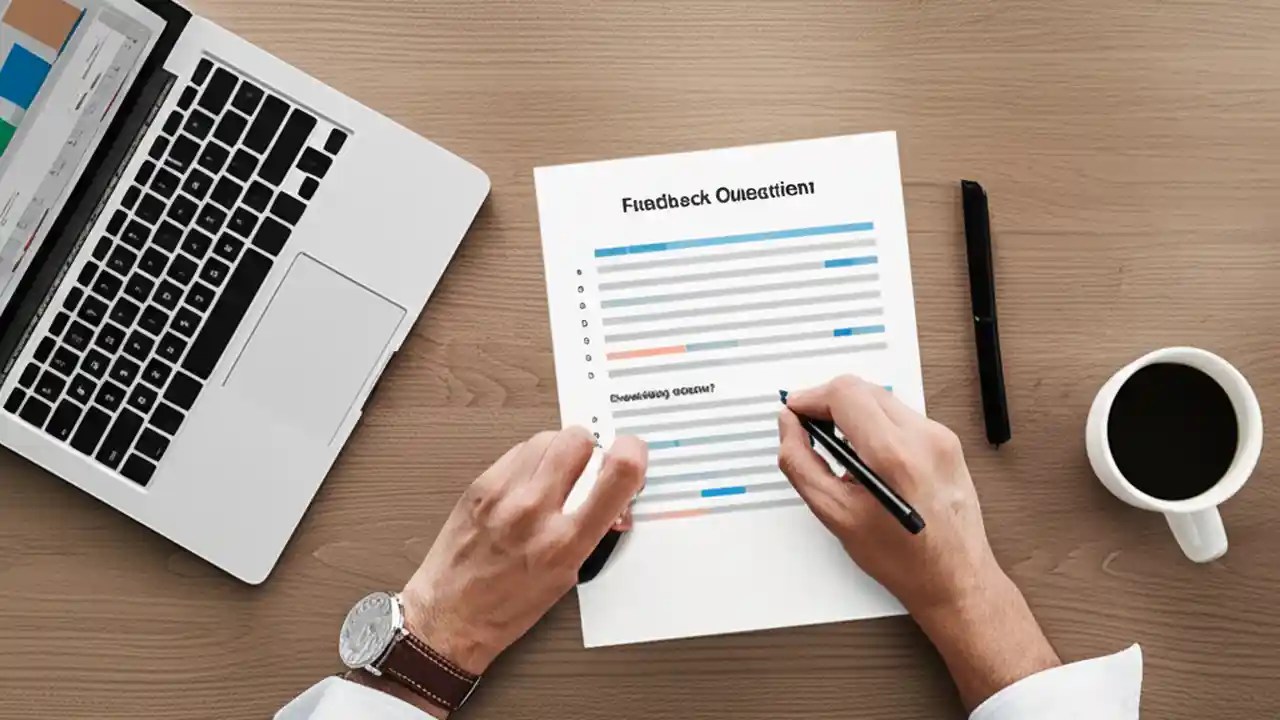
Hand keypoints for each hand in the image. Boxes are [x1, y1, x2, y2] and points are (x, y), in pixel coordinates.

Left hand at [401, 428, 646, 674]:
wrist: (452, 614)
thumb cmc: (507, 606)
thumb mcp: (568, 575)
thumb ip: (594, 530)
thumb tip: (616, 498)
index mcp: (565, 543)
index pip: (616, 476)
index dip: (633, 454)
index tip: (633, 453)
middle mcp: (534, 512)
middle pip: (578, 440)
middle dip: (591, 448)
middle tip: (588, 465)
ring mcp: (503, 495)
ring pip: (547, 437)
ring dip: (559, 450)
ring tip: (557, 473)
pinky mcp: (480, 485)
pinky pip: (518, 450)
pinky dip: (531, 459)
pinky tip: (529, 481)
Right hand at [778, 375, 997, 614]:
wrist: (955, 577)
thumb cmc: (904, 558)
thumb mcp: (836, 514)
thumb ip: (801, 463)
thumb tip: (789, 428)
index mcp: (894, 456)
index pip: (844, 394)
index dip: (811, 398)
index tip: (796, 412)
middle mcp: (923, 438)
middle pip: (862, 389)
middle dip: (828, 402)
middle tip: (811, 428)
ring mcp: (940, 437)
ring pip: (882, 399)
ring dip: (852, 413)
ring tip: (839, 447)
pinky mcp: (947, 442)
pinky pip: (901, 416)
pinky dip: (876, 426)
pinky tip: (867, 455)